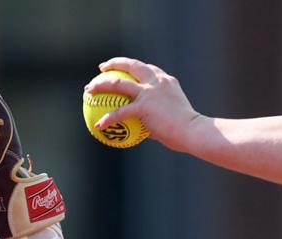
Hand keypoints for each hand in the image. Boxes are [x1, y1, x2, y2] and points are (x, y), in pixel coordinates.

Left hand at [85, 58, 206, 151]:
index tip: (123, 68)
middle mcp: (156, 82)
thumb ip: (159, 120)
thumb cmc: (188, 131)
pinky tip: (98, 126)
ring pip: (118, 83)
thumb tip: (147, 130)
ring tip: (88, 90)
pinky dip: (108, 119)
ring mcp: (149, 93)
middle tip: (101, 69)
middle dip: (114, 64)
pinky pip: (120, 112)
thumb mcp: (175, 120)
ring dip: (101, 85)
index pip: (148, 69)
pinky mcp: (143, 107)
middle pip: (131, 66)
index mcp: (166, 82)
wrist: (193, 132)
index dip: (133, 66)